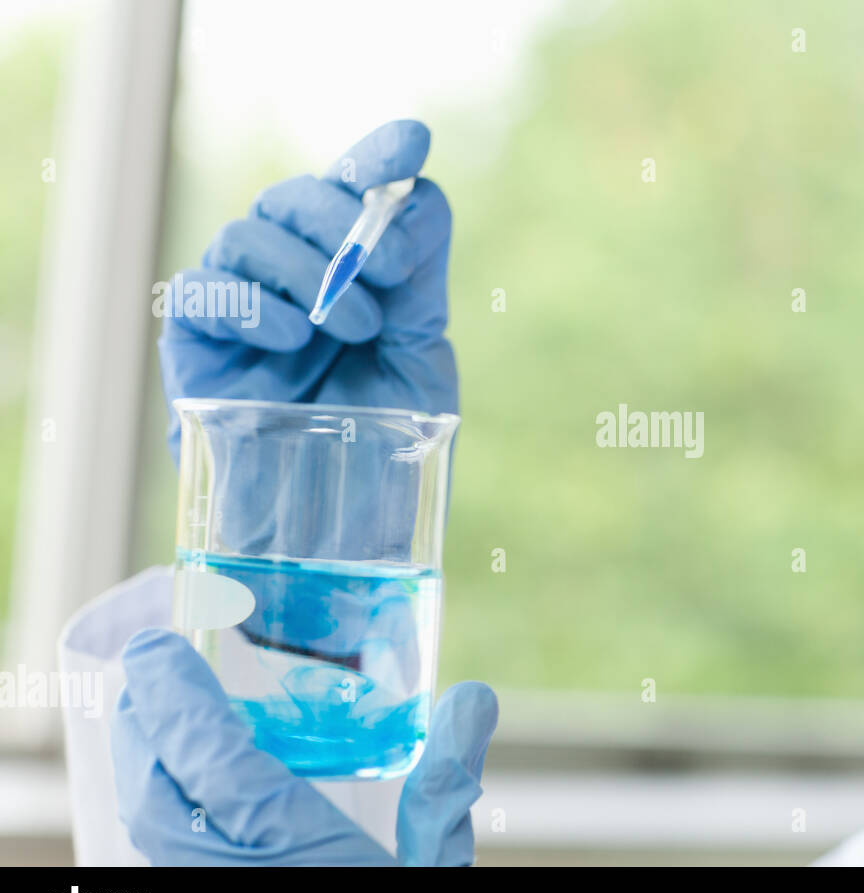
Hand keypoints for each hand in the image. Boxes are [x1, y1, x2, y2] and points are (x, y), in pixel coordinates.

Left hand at [110, 629, 496, 865]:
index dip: (177, 701)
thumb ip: (448, 783)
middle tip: (155, 674)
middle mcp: (234, 882)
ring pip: (150, 833)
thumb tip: (475, 696)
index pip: (213, 764)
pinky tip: (190, 802)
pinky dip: (161, 815)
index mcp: (295, 856)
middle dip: (145, 727)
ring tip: (163, 726)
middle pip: (157, 797)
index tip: (158, 649)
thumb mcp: (434, 871)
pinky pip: (164, 862)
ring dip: (147, 769)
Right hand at [158, 119, 455, 462]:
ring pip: (247, 233)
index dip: (378, 157)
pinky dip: (249, 302)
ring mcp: (239, 305)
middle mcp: (290, 275)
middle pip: (295, 196)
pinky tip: (293, 336)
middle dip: (343, 218)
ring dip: (306, 268)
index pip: (352, 191)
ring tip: (353, 326)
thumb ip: (419, 280)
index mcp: (348, 270)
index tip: (414, 143)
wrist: (338, 528)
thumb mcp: (420, 357)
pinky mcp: (195, 345)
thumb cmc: (381, 445)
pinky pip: (202, 292)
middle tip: (390, 271)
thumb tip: (419, 195)